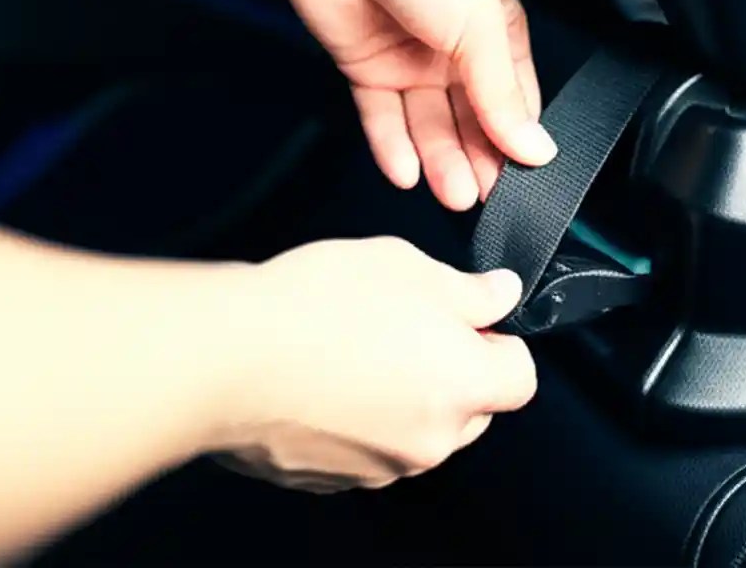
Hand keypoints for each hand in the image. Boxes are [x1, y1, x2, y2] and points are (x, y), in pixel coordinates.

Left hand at [9, 0, 556, 210]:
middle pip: (472, 120)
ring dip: (441, 162)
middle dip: (479, 160)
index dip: (517, 141)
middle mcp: (454, 47)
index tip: (522, 178)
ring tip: (451, 194)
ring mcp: (410, 59)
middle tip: (484, 198)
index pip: (516, 101)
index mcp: (495, 29)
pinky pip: (384, 120)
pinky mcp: (366, 68)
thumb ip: (504, 95)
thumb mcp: (480, 26)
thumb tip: (536, 147)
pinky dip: (395, 147)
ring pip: (430, 126)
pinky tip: (407, 172)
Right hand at [211, 237, 535, 491]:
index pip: (520, 377)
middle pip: (472, 410)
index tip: (471, 320)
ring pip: (415, 431)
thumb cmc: (316, 306)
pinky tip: (322, 380)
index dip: (500, 343)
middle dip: (453, 372)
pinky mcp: (331, 479)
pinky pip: (363, 449)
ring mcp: (380, 466)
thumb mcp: (408, 266)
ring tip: (354, 347)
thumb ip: (469, 289)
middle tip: (407, 326)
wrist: (225, 357)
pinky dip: (355, 421)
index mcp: (464, 384)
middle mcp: (431, 438)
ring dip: (402, 398)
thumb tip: (501, 294)